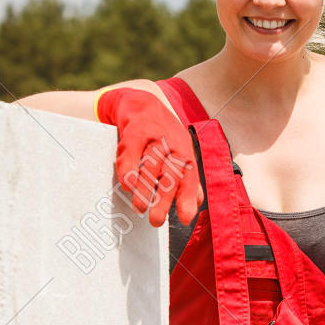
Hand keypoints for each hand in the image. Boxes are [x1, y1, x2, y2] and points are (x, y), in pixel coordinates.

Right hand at [96, 87, 201, 226]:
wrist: (142, 102)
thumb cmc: (163, 135)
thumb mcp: (180, 153)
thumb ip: (188, 179)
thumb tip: (196, 203)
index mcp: (186, 154)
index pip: (190, 179)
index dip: (187, 199)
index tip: (185, 219)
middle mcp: (173, 145)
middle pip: (171, 174)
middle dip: (164, 199)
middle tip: (155, 221)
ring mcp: (153, 137)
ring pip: (151, 166)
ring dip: (145, 189)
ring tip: (139, 208)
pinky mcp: (133, 131)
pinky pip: (131, 153)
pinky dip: (129, 170)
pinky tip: (127, 186)